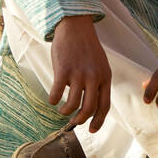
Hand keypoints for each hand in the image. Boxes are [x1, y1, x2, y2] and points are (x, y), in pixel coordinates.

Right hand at [50, 15, 111, 131]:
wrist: (75, 27)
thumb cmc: (86, 48)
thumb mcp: (100, 65)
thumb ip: (98, 83)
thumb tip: (90, 105)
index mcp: (105, 77)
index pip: (104, 106)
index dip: (98, 121)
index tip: (92, 130)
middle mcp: (94, 77)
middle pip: (89, 108)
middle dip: (80, 120)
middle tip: (73, 122)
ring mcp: (79, 74)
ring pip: (73, 104)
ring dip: (66, 111)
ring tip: (62, 110)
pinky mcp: (63, 70)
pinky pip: (57, 93)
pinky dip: (53, 100)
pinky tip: (52, 99)